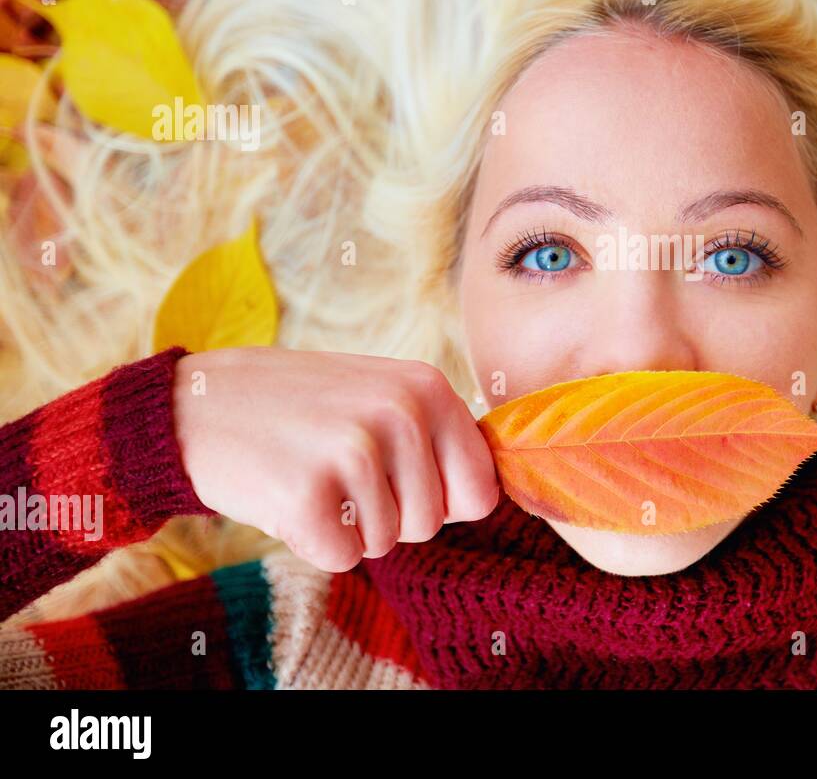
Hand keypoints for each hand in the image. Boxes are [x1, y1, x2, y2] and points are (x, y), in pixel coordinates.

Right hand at [171, 347, 498, 571]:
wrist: (199, 403)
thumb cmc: (303, 408)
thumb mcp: (383, 394)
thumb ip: (439, 436)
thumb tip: (488, 494)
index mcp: (429, 387)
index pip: (480, 490)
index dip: (441, 502)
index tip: (399, 479)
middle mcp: (401, 413)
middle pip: (430, 523)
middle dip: (387, 514)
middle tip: (338, 470)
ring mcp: (354, 451)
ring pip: (385, 542)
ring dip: (347, 525)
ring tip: (312, 474)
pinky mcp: (308, 494)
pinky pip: (342, 557)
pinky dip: (312, 541)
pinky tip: (287, 494)